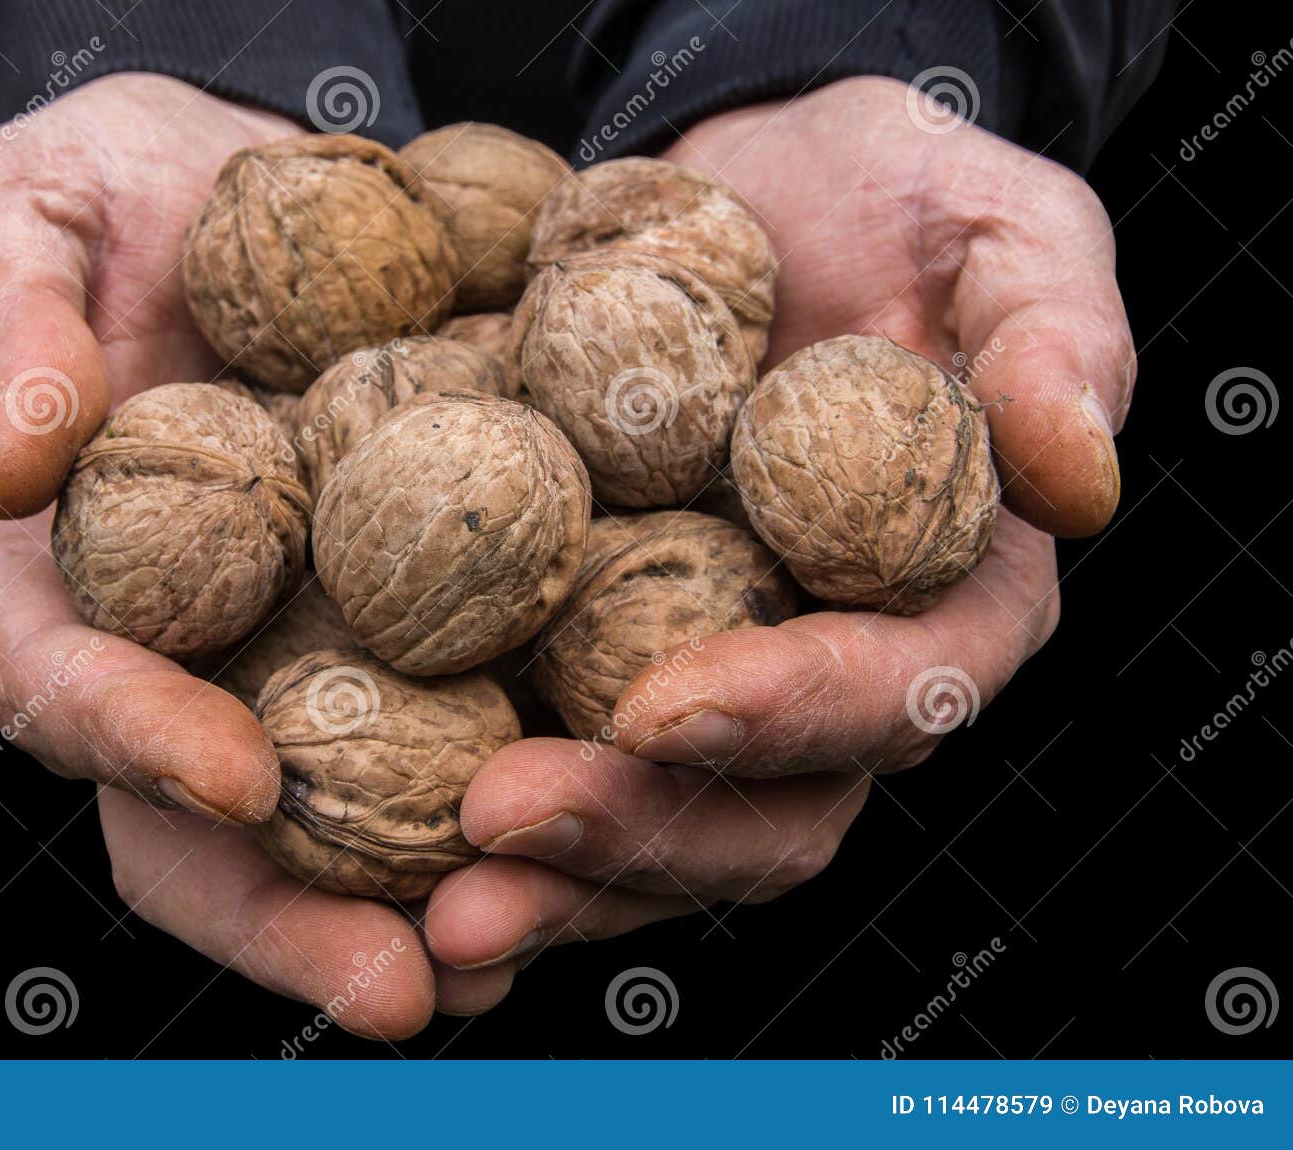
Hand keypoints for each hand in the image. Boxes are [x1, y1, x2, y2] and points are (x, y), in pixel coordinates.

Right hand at [0, 75, 442, 1037]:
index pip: (66, 688)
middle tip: (408, 982)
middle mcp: (180, 654)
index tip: (239, 777)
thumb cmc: (102, 196)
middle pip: (212, 821)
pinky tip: (615, 813)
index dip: (139, 742)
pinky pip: (460, 709)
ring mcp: (297, 650)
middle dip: (301, 910)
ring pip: (347, 804)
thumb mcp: (15, 212)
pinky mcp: (412, 615)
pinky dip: (530, 776)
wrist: (251, 183)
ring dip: (434, 894)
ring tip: (526, 948)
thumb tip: (13, 456)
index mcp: (50, 583)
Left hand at [424, 76, 1132, 972]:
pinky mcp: (596, 655)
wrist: (740, 190)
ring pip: (646, 821)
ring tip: (427, 895)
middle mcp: (827, 673)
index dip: (794, 713)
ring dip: (542, 871)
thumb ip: (1053, 338)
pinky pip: (544, 754)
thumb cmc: (890, 198)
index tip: (668, 706)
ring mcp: (704, 678)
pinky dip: (466, 806)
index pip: (896, 692)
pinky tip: (373, 844)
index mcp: (948, 599)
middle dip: (636, 832)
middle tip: (499, 831)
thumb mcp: (998, 229)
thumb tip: (1077, 478)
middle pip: (760, 808)